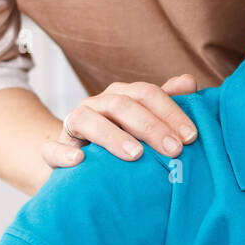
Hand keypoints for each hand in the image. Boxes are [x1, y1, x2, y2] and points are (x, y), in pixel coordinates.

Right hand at [41, 74, 198, 169]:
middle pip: (121, 105)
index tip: (191, 136)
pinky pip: (53, 149)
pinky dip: (64, 153)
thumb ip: (167, 101)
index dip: (170, 112)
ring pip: (87, 120)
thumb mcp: (145, 121)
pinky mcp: (53, 150)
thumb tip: (189, 82)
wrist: (81, 162)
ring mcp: (73, 125)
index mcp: (121, 95)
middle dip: (150, 126)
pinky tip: (80, 159)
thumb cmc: (122, 139)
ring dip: (113, 136)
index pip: (147, 93)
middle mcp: (96, 105)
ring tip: (136, 155)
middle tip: (174, 150)